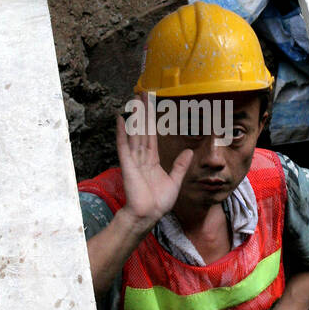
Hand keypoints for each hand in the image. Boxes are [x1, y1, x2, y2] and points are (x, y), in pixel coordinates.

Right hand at [116, 95, 192, 229]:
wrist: (148, 215)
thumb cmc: (159, 202)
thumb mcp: (174, 181)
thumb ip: (180, 165)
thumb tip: (188, 151)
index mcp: (152, 161)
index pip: (151, 136)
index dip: (152, 121)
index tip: (151, 107)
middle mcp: (142, 157)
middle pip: (143, 130)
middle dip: (143, 112)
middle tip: (142, 94)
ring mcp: (134, 160)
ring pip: (135, 134)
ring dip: (135, 117)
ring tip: (134, 100)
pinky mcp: (128, 165)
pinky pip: (124, 146)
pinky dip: (122, 133)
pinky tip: (120, 119)